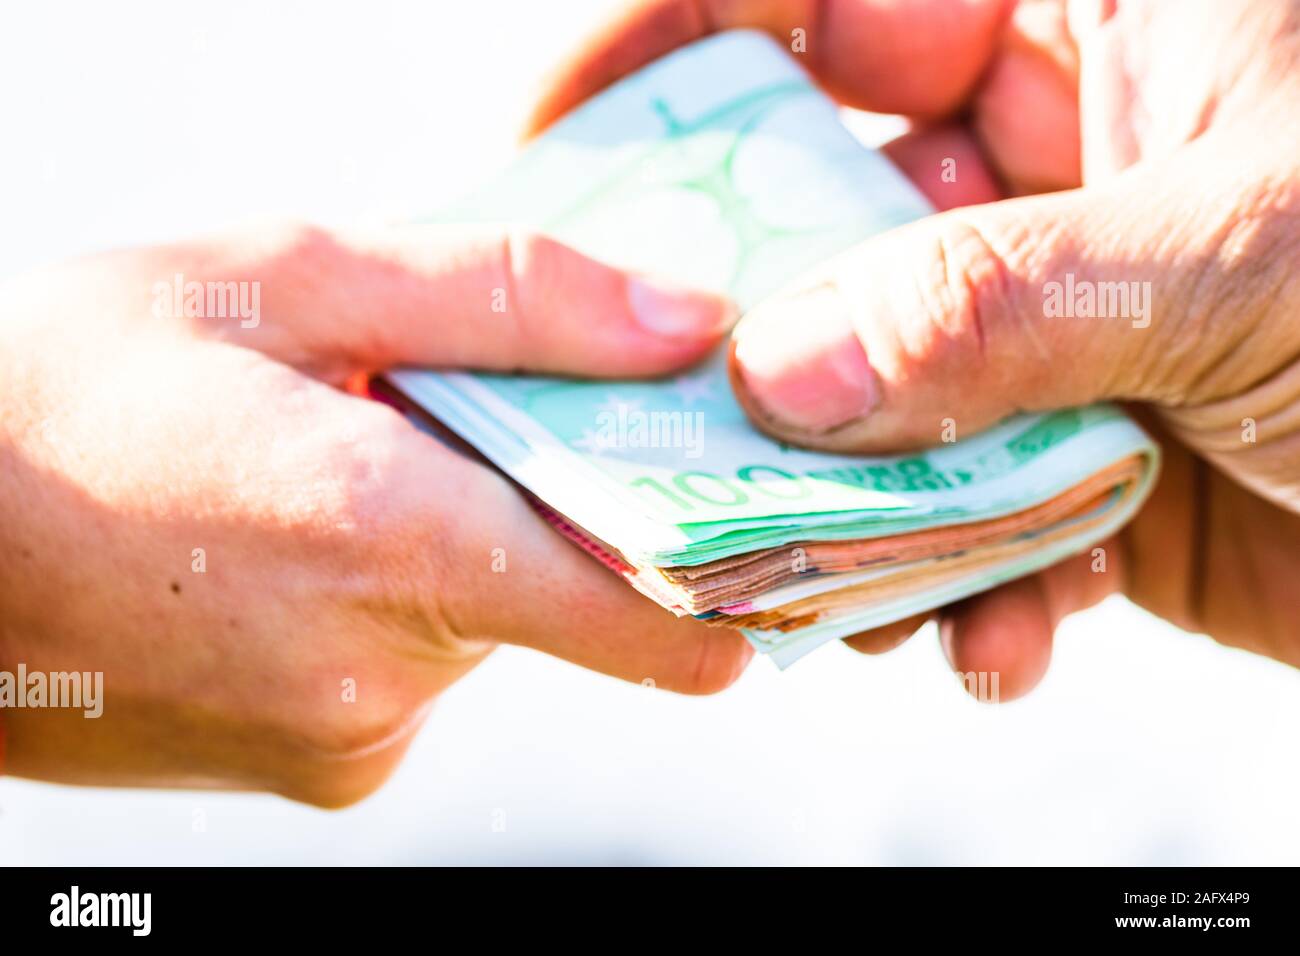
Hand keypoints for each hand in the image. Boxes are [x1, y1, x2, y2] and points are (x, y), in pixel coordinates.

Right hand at [0, 223, 747, 804]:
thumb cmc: (64, 393)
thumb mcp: (285, 280)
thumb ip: (509, 299)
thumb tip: (682, 324)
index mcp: (388, 546)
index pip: (648, 613)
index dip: (727, 568)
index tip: (761, 522)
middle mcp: (384, 677)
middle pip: (568, 590)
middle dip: (543, 503)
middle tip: (455, 420)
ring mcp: (350, 742)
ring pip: (487, 625)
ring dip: (453, 541)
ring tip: (344, 470)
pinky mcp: (320, 770)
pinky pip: (418, 671)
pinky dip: (396, 600)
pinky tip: (304, 541)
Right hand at [526, 0, 1299, 697]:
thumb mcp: (1251, 254)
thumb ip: (995, 299)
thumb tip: (787, 365)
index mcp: (1115, 18)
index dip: (695, 28)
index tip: (581, 123)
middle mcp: (1070, 157)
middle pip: (825, 207)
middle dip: (752, 320)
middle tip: (678, 402)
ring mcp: (1062, 311)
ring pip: (870, 380)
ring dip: (844, 485)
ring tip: (839, 567)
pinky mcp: (1079, 447)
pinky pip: (954, 497)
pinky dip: (954, 579)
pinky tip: (993, 632)